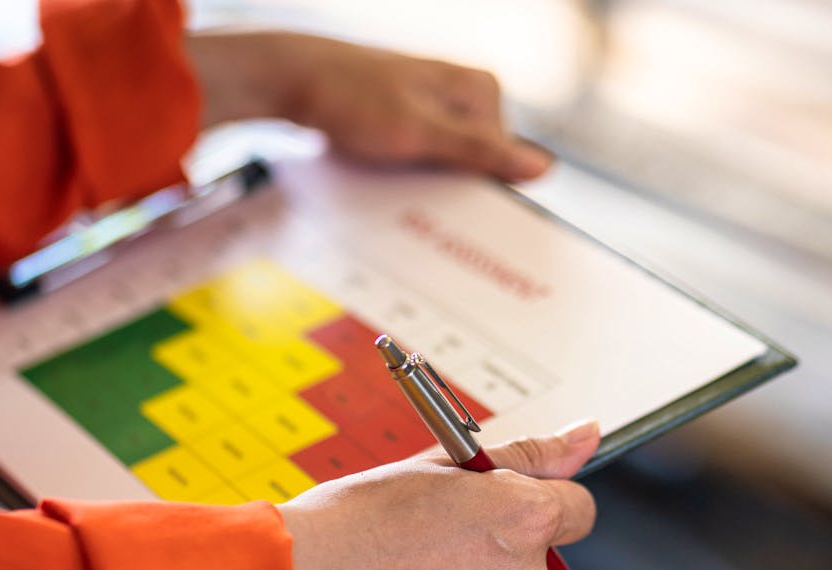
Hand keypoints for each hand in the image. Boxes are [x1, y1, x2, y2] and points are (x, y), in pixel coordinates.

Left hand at [186, 30, 553, 181]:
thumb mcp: (421, 133)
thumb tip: (541, 166)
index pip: (506, 162)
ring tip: (401, 190)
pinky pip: (423, 160)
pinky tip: (390, 182)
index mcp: (482, 90)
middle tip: (428, 210)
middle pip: (477, 165)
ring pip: (447, 166)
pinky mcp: (412, 119)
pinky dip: (409, 176)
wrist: (289, 80)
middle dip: (455, 192)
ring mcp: (438, 107)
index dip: (487, 196)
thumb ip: (481, 152)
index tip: (474, 228)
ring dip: (427, 187)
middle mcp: (466, 95)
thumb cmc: (350, 97)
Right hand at [277, 419, 598, 569]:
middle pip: (537, 557)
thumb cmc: (358, 516)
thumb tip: (586, 436)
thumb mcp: (442, 465)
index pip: (578, 509)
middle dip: (499, 543)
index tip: (506, 502)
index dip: (542, 499)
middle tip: (434, 534)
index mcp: (527, 518)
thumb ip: (526, 455)